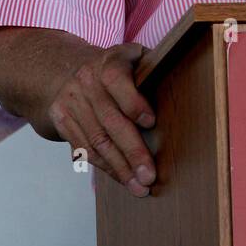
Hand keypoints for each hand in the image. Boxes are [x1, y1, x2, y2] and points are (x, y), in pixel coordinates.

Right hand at [46, 41, 156, 196]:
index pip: (116, 80)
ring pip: (96, 141)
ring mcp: (71, 101)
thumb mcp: (136, 58)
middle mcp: (86, 80)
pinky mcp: (62, 120)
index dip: (133, 102)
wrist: (65, 69)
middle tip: (149, 175)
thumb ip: (153, 71)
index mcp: (109, 62)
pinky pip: (84, 149)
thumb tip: (184, 89)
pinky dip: (105, 167)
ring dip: (119, 168)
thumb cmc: (117, 68)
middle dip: (131, 151)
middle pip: (109, 120)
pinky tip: (121, 178)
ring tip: (138, 186)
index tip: (151, 122)